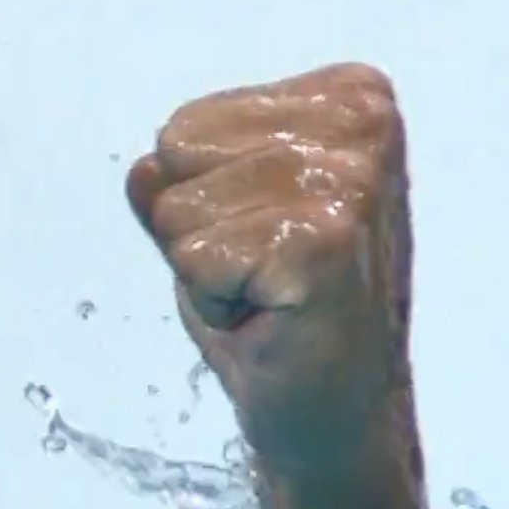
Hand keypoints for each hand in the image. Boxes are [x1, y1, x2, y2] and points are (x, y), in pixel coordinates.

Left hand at [127, 63, 417, 481]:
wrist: (334, 411)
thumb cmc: (280, 308)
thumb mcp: (220, 214)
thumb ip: (175, 176)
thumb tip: (143, 168)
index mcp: (351, 98)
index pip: (188, 123)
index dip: (207, 192)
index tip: (267, 238)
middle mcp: (364, 123)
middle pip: (177, 151)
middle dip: (202, 228)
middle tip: (266, 271)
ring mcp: (349, 181)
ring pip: (179, 206)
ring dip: (207, 266)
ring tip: (269, 293)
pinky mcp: (324, 240)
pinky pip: (194, 255)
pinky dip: (214, 300)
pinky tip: (272, 317)